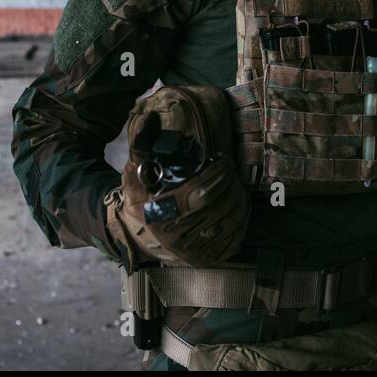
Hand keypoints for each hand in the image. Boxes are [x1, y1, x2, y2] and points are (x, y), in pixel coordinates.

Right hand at [109, 155, 250, 266]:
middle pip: (218, 207)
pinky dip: (242, 218)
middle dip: (231, 185)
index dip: (217, 174)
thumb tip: (149, 118)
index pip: (201, 193)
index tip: (224, 160)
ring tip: (237, 184)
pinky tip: (240, 203)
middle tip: (233, 171)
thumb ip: (141, 146)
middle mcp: (177, 237)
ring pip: (229, 221)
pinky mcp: (206, 258)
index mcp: (161, 214)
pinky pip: (234, 237)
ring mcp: (193, 251)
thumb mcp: (134, 173)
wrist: (140, 236)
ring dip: (239, 199)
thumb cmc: (141, 199)